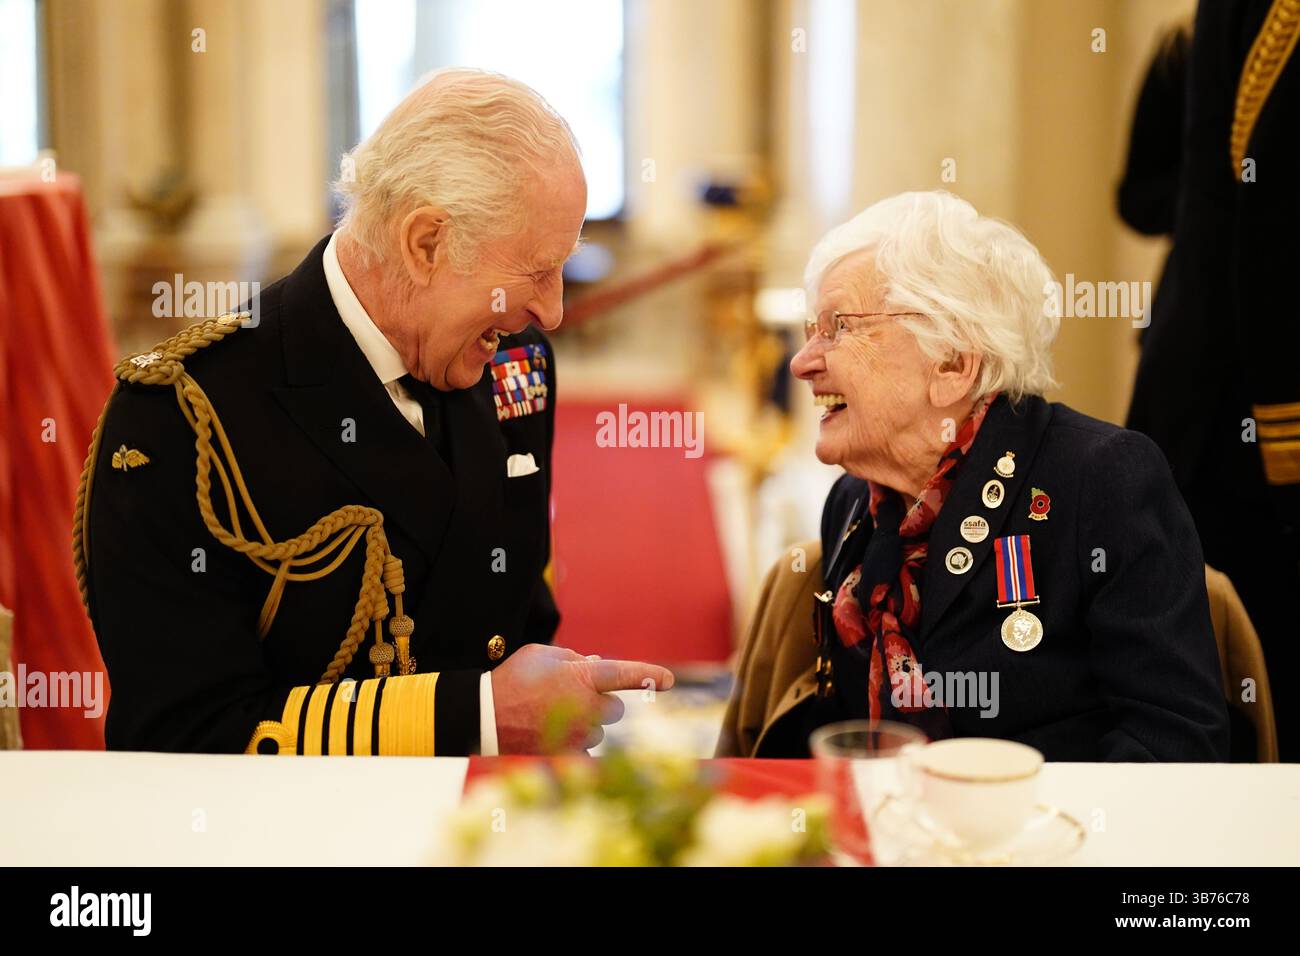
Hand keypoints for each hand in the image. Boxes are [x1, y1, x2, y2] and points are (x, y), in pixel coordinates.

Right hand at [490, 643, 674, 753]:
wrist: (486, 715)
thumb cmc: (514, 678)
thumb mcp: (543, 654)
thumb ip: (574, 658)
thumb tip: (595, 665)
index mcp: (583, 677)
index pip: (625, 674)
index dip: (649, 674)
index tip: (669, 679)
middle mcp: (587, 706)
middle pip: (616, 709)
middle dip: (603, 702)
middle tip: (578, 696)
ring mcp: (578, 732)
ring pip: (601, 730)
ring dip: (588, 722)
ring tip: (556, 715)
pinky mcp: (568, 752)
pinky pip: (587, 748)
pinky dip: (577, 740)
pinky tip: (556, 732)